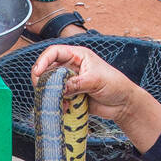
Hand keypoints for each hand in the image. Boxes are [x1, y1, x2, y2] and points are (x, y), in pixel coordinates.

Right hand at [32, 44, 160, 151]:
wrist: (123, 104)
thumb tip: (60, 88)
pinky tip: (65, 108)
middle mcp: (71, 67)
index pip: (54, 52)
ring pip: (51, 85)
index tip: (37, 72)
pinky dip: (58, 104)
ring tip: (57, 102)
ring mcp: (70, 82)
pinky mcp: (71, 96)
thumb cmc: (115, 85)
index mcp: (78, 56)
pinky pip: (58, 99)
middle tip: (43, 90)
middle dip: (44, 80)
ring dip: (51, 94)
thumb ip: (76, 83)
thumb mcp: (96, 80)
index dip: (43, 61)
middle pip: (48, 70)